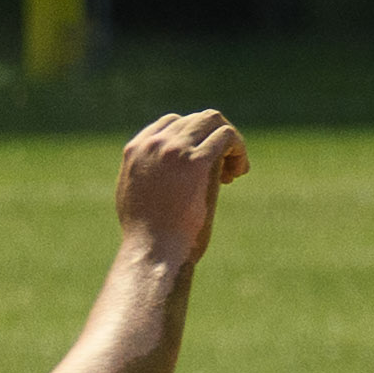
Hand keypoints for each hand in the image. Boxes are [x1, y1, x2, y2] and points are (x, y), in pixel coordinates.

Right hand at [114, 109, 247, 268]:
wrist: (154, 251)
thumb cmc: (147, 236)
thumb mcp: (134, 196)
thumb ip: (145, 175)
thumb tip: (161, 172)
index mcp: (136, 149)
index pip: (172, 123)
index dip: (194, 140)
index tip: (204, 165)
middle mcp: (154, 143)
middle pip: (196, 120)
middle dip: (214, 141)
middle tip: (224, 173)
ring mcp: (174, 149)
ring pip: (214, 121)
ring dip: (230, 143)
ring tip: (234, 172)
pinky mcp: (196, 161)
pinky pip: (227, 136)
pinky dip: (239, 149)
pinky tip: (239, 172)